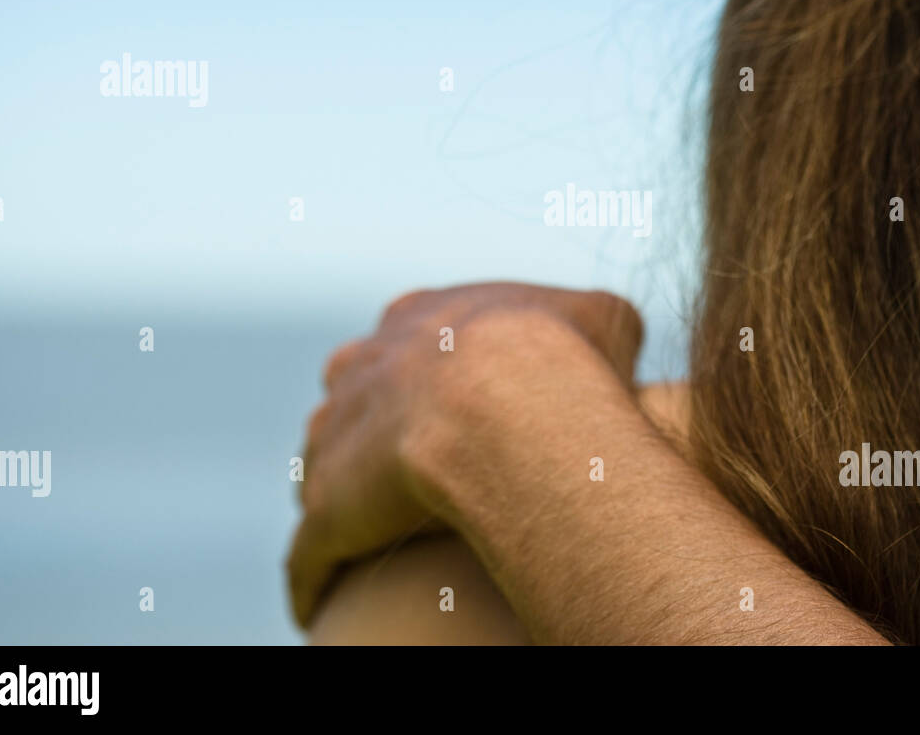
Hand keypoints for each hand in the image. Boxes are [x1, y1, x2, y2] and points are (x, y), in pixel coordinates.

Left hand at [285, 282, 643, 628]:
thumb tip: (610, 340)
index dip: (427, 374)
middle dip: (368, 426)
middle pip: (352, 396)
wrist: (512, 407)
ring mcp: (336, 435)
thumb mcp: (603, 319)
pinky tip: (322, 603)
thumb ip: (596, 324)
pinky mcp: (327, 509)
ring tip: (366, 531)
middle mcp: (365, 367)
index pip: (407, 340)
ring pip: (322, 465)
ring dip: (337, 494)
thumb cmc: (566, 359)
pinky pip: (309, 550)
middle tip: (403, 464)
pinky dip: (315, 573)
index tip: (450, 404)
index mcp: (424, 317)